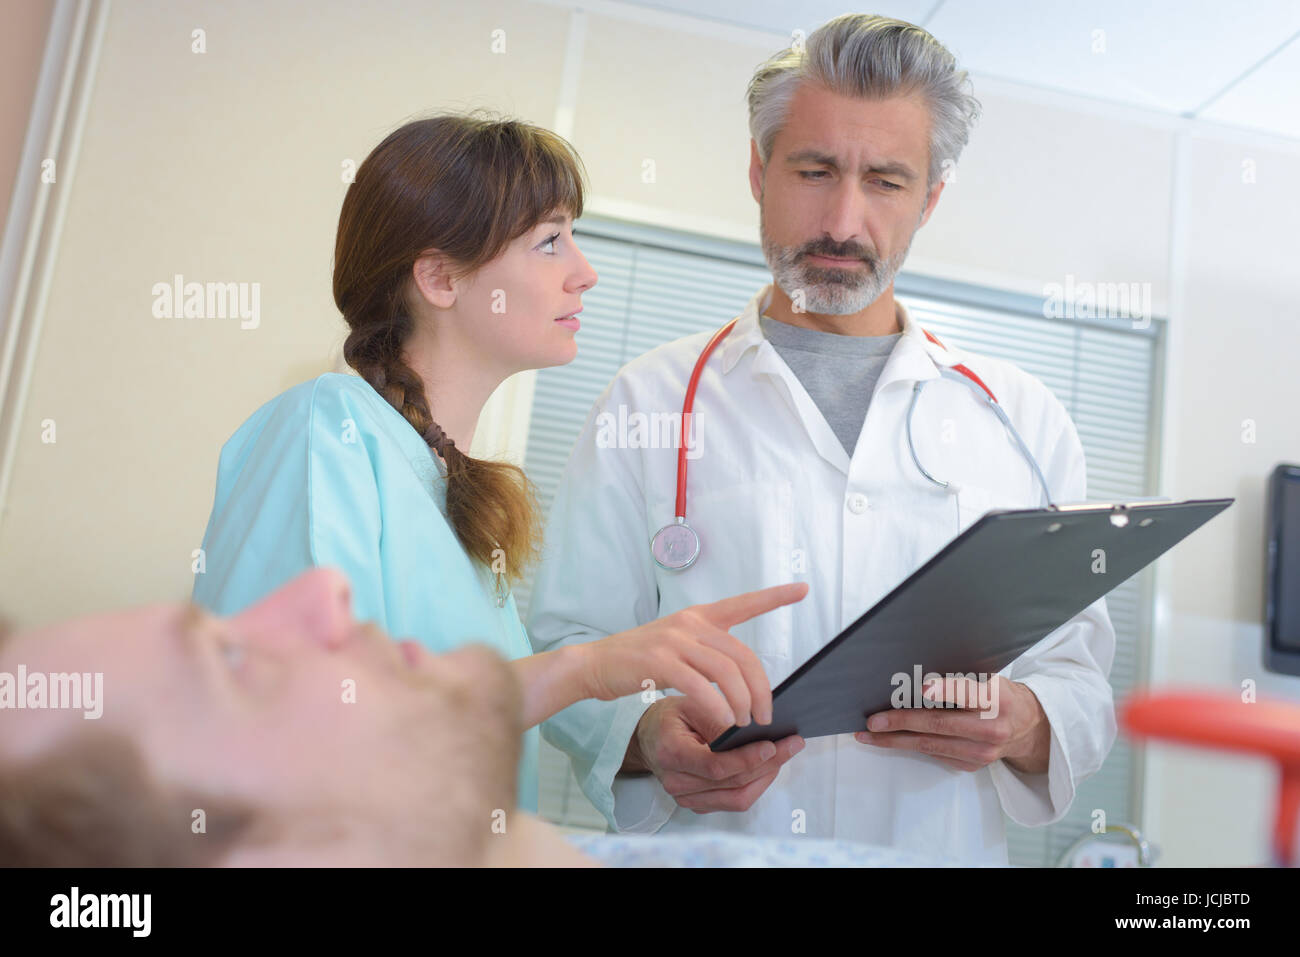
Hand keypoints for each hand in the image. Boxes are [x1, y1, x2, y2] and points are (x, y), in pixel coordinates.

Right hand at [580, 581, 807, 730]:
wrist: (594, 664)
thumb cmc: (638, 661)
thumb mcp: (676, 646)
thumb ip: (706, 652)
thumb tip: (742, 679)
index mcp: (698, 616)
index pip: (743, 603)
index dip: (774, 596)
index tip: (802, 589)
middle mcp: (690, 623)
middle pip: (743, 654)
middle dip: (761, 688)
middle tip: (766, 714)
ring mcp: (674, 640)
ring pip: (726, 671)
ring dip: (742, 701)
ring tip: (744, 723)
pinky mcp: (659, 661)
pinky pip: (700, 686)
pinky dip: (717, 707)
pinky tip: (722, 721)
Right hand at [625, 693, 804, 812]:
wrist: (647, 737)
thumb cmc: (670, 717)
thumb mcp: (691, 704)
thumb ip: (719, 717)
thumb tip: (756, 727)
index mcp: (670, 753)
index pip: (715, 766)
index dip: (748, 758)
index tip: (774, 744)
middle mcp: (676, 782)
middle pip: (732, 782)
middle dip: (768, 764)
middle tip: (793, 744)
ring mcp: (685, 798)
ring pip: (738, 797)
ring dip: (767, 776)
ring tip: (786, 754)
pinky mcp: (697, 804)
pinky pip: (734, 802)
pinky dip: (756, 784)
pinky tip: (769, 766)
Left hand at [855, 675, 1050, 773]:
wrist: (1026, 726)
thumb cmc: (999, 695)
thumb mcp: (989, 678)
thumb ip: (962, 678)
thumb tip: (917, 676)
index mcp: (997, 699)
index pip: (968, 692)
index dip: (946, 690)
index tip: (923, 689)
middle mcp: (991, 728)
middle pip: (940, 724)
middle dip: (901, 722)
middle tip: (874, 721)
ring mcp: (982, 752)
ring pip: (931, 745)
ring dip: (896, 741)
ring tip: (870, 735)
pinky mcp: (972, 765)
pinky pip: (935, 754)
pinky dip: (911, 746)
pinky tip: (891, 740)